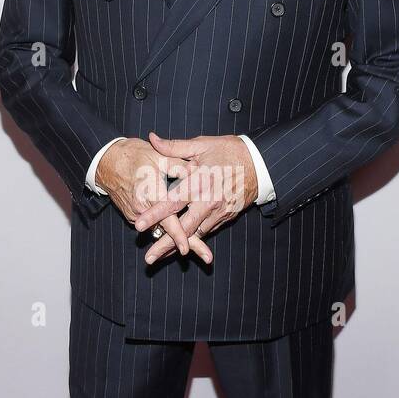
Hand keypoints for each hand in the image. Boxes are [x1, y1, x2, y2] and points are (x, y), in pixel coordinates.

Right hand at [96, 137, 211, 263]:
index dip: (178, 235)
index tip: (187, 249)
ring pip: (160, 230)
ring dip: (177, 239)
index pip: (166, 220)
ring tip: (198, 248)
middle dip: (187, 245)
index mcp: (150, 194)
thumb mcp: (158, 157)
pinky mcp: (133, 216)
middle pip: (166, 232)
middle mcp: (141, 210)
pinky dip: (165, 230)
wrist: (107, 161)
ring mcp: (136, 215)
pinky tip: (182, 237)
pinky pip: (152, 226)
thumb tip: (198, 169)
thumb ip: (180, 165)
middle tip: (207, 257)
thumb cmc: (133, 155)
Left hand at [134, 131, 258, 265]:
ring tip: (159, 256)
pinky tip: (179, 247)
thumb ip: (174, 147)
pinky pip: (206, 231)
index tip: (139, 224)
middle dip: (165, 244)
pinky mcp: (225, 217)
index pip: (172, 202)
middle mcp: (209, 201)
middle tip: (148, 258)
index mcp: (200, 182)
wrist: (260, 164)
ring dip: (177, 247)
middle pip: (184, 228)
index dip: (155, 215)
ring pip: (195, 235)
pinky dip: (193, 240)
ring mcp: (218, 212)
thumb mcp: (202, 145)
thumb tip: (152, 139)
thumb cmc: (229, 151)